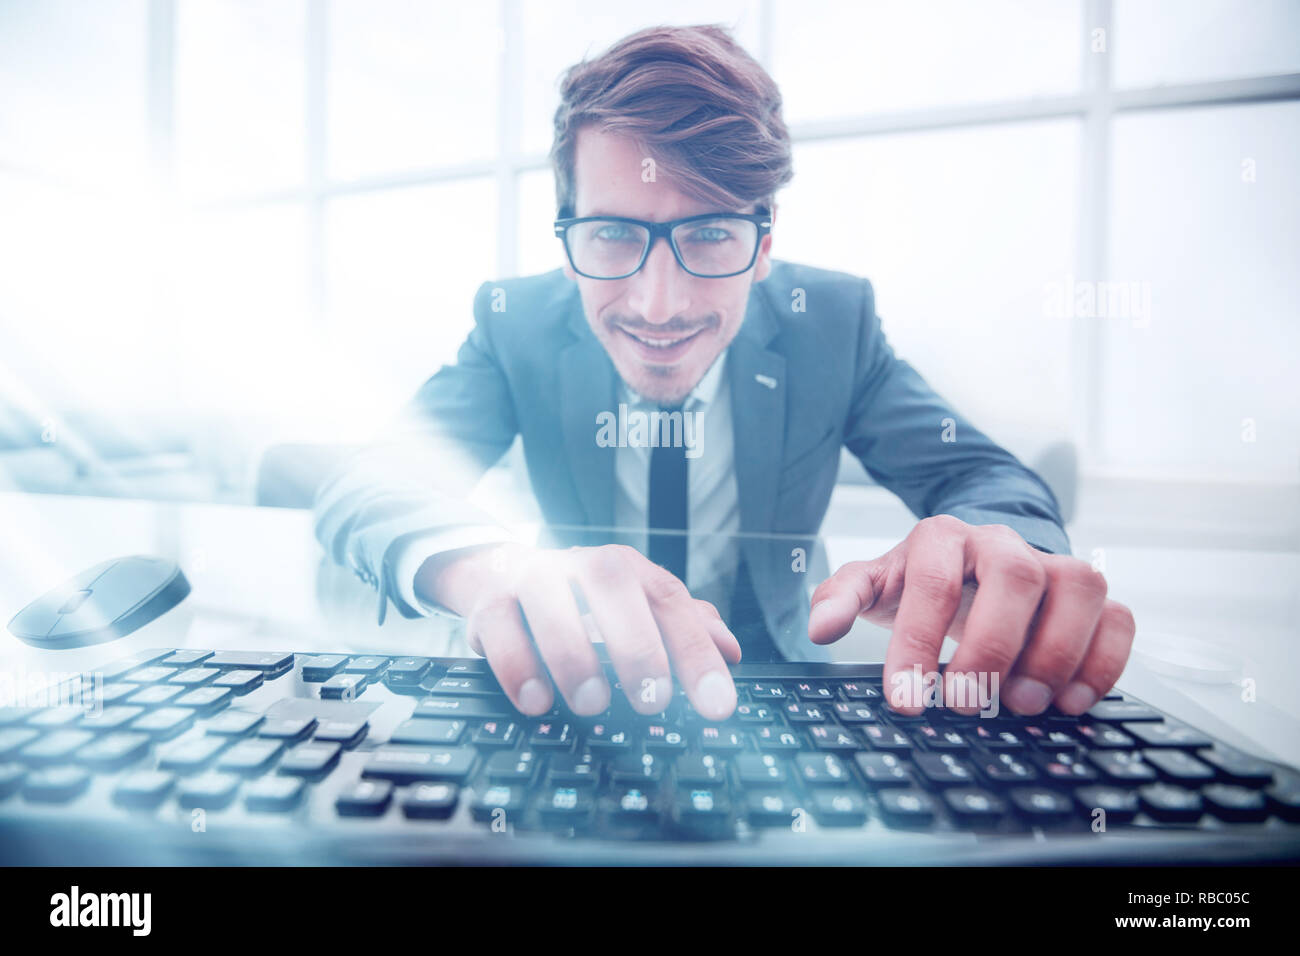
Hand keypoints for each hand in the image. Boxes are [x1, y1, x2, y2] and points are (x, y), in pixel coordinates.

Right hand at [420, 542, 740, 719]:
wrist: (497, 574)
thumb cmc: (580, 601)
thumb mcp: (634, 610)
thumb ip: (684, 628)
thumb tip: (732, 651)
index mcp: (628, 570)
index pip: (671, 602)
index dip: (698, 654)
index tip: (717, 706)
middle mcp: (583, 566)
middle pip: (613, 584)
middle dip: (636, 643)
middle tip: (654, 702)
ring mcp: (532, 579)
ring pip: (550, 598)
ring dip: (572, 654)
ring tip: (592, 704)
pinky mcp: (488, 602)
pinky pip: (498, 626)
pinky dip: (516, 666)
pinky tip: (536, 702)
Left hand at [807, 515, 1134, 716]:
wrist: (973, 563)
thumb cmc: (921, 581)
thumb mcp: (874, 585)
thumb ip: (841, 598)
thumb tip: (819, 629)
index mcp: (942, 539)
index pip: (933, 583)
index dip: (918, 643)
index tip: (906, 699)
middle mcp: (1004, 543)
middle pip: (1015, 576)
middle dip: (993, 646)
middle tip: (966, 704)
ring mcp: (1055, 563)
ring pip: (1078, 587)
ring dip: (1056, 652)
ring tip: (1021, 705)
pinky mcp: (1095, 596)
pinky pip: (1119, 616)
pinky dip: (1104, 660)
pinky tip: (1072, 701)